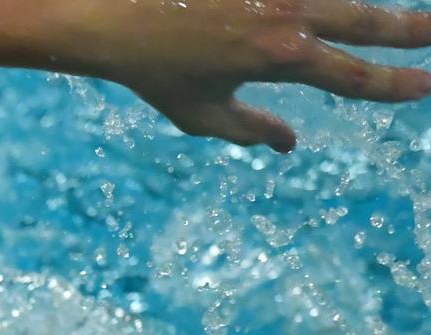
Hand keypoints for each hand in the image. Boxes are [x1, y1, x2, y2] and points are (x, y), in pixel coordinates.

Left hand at [67, 0, 430, 151]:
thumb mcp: (200, 113)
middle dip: (409, 29)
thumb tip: (289, 144)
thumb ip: (251, 130)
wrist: (112, 15)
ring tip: (405, 16)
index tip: (425, 85)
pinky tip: (336, 4)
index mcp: (282, 56)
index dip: (393, 83)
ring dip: (372, 5)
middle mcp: (289, 13)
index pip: (353, 75)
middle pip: (366, 20)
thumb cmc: (152, 70)